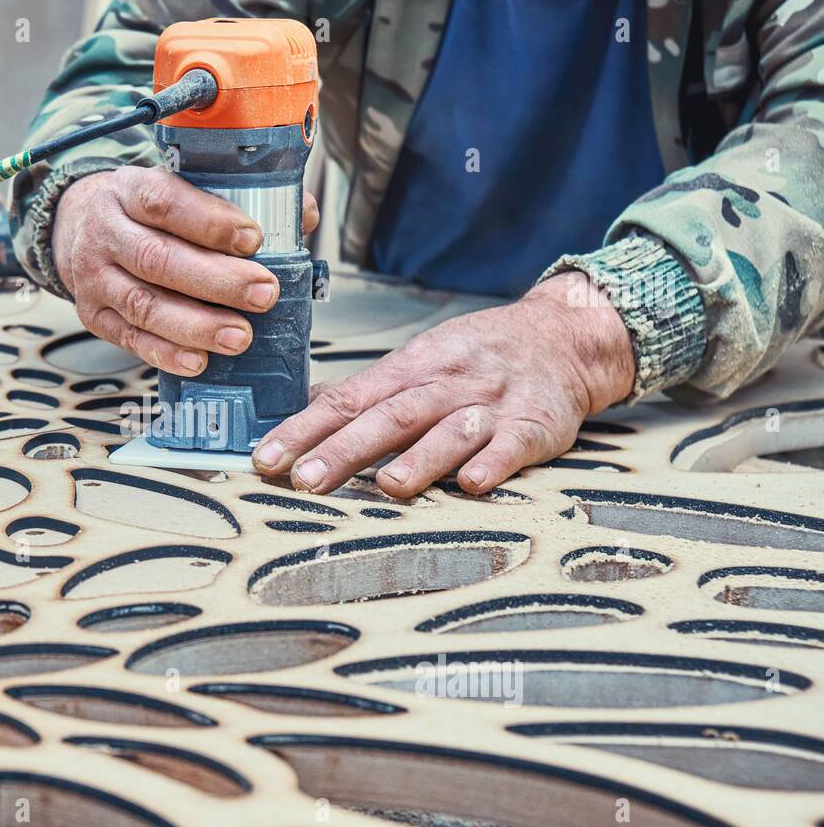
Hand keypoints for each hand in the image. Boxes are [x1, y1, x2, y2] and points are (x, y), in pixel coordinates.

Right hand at [53, 165, 318, 374]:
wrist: (87, 230)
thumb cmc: (152, 214)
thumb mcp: (184, 189)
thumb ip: (242, 199)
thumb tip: (303, 216)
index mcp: (130, 189)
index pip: (165, 202)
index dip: (210, 222)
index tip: (253, 240)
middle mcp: (106, 232)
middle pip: (158, 259)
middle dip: (217, 281)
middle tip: (264, 293)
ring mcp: (95, 277)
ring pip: (144, 305)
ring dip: (197, 325)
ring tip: (241, 336)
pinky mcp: (95, 316)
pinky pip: (131, 340)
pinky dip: (166, 354)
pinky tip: (200, 361)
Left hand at [252, 271, 635, 495]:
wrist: (561, 338)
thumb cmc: (476, 357)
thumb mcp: (417, 361)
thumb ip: (366, 391)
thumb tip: (304, 409)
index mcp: (409, 368)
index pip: (345, 400)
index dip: (302, 430)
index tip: (266, 459)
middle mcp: (444, 384)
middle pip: (389, 417)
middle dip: (344, 449)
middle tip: (304, 479)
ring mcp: (490, 405)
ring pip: (451, 432)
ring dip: (421, 460)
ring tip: (387, 488)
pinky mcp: (534, 427)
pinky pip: (513, 447)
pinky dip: (494, 465)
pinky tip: (474, 485)